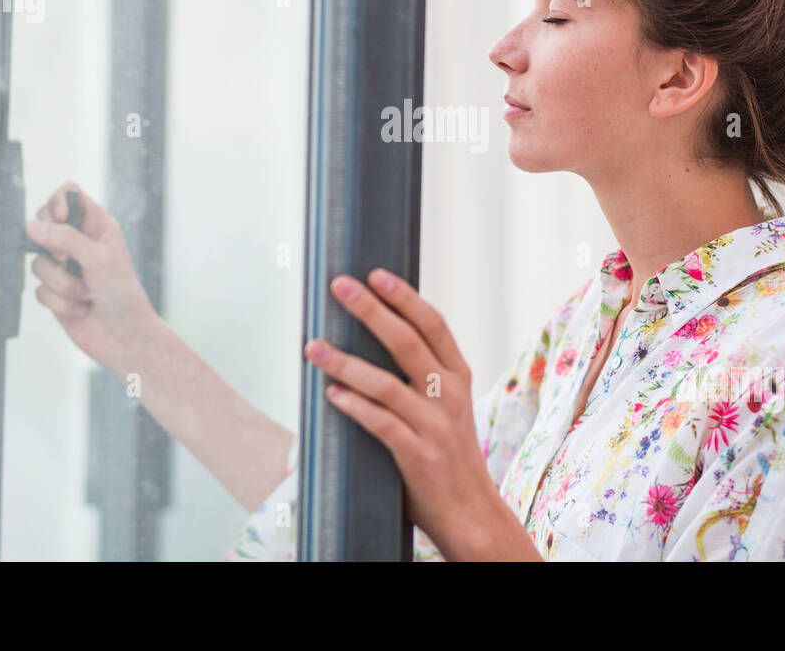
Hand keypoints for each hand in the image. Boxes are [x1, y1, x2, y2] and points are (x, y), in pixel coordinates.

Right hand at [25, 180, 158, 378]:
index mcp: (97, 226)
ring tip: (86, 294)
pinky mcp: (55, 292)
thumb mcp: (99, 259)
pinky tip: (81, 309)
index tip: (59, 219)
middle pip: (43, 224)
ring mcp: (65, 268)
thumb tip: (31, 226)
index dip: (57, 202)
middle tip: (69, 261)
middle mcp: (79, 242)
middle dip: (53, 248)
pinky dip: (59, 302)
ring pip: (38, 263)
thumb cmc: (123, 295)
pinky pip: (38, 290)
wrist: (125, 339)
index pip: (68, 194)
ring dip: (62, 284)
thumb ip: (66, 238)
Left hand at [304, 268, 510, 560]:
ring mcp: (435, 425)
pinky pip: (381, 424)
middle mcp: (449, 395)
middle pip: (407, 342)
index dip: (405, 297)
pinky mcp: (418, 454)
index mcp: (457, 376)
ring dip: (345, 362)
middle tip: (339, 286)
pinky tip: (331, 394)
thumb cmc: (448, 454)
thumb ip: (423, 376)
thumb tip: (378, 336)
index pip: (433, 325)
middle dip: (370, 310)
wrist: (471, 512)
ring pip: (386, 383)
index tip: (375, 273)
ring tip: (313, 346)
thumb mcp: (447, 406)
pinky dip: (354, 406)